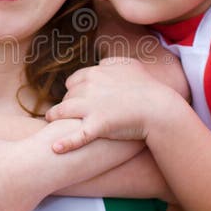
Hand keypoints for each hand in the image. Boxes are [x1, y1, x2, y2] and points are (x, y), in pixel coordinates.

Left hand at [47, 58, 180, 152]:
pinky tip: (55, 148)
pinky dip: (65, 143)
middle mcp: (88, 87)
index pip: (73, 81)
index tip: (74, 98)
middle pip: (67, 96)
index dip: (73, 90)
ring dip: (55, 116)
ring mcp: (91, 107)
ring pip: (63, 111)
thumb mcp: (130, 65)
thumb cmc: (148, 87)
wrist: (160, 108)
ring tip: (50, 122)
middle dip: (67, 103)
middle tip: (66, 112)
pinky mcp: (97, 126)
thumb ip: (112, 62)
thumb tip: (101, 63)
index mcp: (95, 72)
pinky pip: (76, 135)